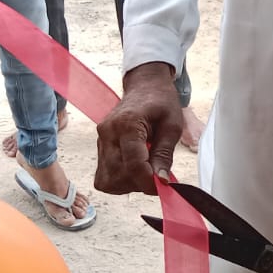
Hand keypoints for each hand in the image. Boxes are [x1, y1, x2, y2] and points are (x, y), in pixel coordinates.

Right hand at [95, 63, 182, 194]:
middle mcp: (108, 133)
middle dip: (140, 183)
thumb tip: (161, 181)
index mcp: (127, 124)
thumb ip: (164, 154)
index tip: (164, 186)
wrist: (145, 87)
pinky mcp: (99, 147)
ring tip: (146, 171)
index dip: (149, 182)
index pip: (133, 165)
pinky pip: (104, 176)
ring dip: (129, 184)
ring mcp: (100, 140)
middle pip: (119, 175)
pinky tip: (134, 170)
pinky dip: (120, 180)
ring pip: (109, 179)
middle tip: (158, 176)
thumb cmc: (161, 102)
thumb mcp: (172, 125)